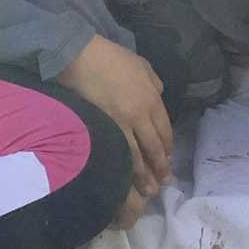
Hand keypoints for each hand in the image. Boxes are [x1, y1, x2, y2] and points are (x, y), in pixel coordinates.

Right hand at [57, 34, 172, 209]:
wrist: (81, 57)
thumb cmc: (111, 57)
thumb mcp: (141, 64)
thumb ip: (154, 82)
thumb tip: (158, 95)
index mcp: (152, 98)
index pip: (164, 130)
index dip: (167, 148)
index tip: (168, 160)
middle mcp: (141, 115)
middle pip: (154, 147)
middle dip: (160, 168)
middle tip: (163, 183)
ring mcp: (122, 124)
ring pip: (137, 157)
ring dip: (144, 176)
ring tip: (148, 191)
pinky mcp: (103, 129)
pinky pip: (118, 153)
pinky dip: (124, 168)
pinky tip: (125, 179)